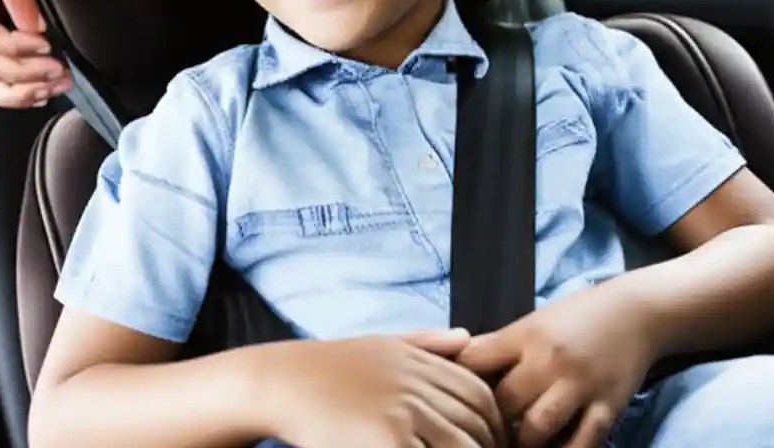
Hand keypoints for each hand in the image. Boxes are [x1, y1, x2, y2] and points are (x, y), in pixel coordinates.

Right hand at [262, 329, 506, 447]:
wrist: (278, 383)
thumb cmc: (323, 369)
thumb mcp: (378, 344)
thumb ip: (424, 341)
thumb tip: (467, 336)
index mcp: (416, 360)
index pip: (478, 393)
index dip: (495, 423)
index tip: (494, 443)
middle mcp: (415, 381)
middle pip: (476, 421)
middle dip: (490, 446)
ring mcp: (403, 409)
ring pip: (463, 445)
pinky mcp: (388, 438)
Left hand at [455, 287, 658, 447]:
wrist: (637, 312)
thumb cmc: (576, 317)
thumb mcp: (533, 322)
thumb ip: (499, 346)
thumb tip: (455, 364)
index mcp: (525, 335)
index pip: (475, 361)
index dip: (458, 383)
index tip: (451, 397)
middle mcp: (549, 360)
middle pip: (503, 402)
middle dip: (489, 421)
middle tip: (481, 432)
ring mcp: (580, 386)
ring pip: (536, 428)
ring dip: (520, 443)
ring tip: (513, 444)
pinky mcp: (608, 407)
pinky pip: (582, 443)